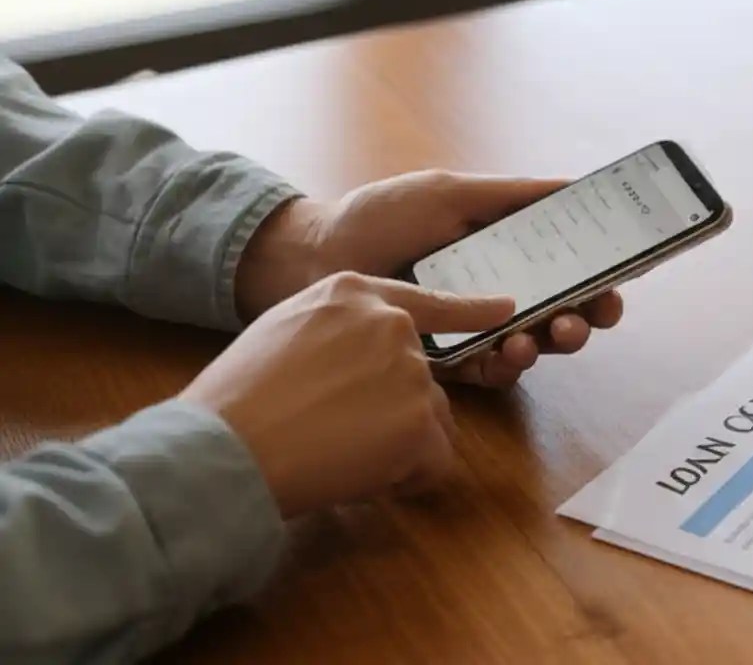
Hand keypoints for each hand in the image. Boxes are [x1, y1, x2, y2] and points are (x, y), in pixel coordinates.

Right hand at [183, 272, 514, 517]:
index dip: (467, 310)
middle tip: (334, 432)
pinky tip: (357, 474)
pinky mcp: (420, 421)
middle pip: (422, 378)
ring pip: (431, 422)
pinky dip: (407, 480)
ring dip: (399, 447)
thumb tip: (354, 360)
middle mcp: (391, 323)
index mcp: (352, 293)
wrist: (226, 444)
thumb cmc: (236, 399)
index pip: (425, 301)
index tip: (505, 309)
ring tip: (336, 452)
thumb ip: (333, 332)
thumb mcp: (281, 331)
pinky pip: (435, 462)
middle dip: (393, 413)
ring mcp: (411, 371)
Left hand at [236, 171, 623, 386]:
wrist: (315, 256)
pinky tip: (510, 351)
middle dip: (585, 319)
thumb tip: (576, 185)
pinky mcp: (448, 361)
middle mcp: (498, 293)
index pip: (568, 270)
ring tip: (546, 334)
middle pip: (562, 313)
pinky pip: (493, 372)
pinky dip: (510, 364)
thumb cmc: (381, 216)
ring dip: (552, 343)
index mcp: (506, 252)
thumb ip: (513, 196)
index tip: (619, 280)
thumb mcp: (451, 193)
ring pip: (535, 346)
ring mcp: (475, 330)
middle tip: (589, 318)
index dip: (599, 278)